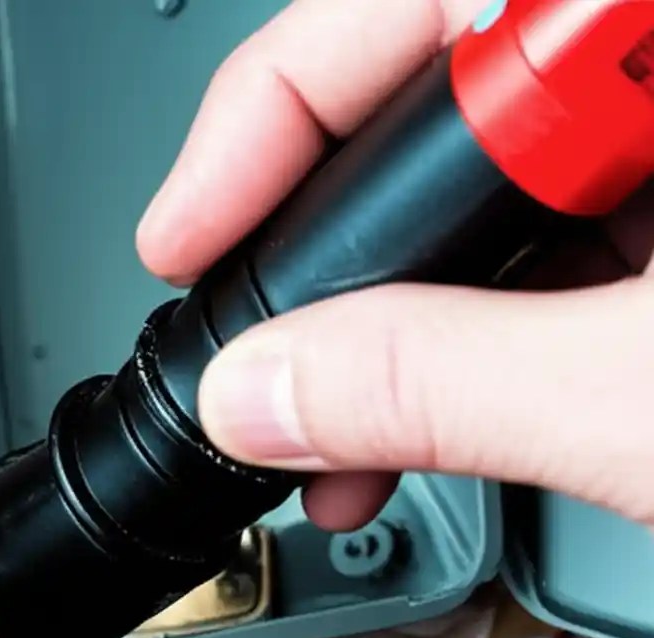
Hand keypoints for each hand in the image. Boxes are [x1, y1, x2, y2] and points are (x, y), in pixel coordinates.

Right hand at [138, 0, 653, 529]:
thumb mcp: (639, 402)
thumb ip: (437, 383)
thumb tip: (262, 389)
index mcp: (645, 38)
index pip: (399, 14)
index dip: (263, 120)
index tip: (187, 236)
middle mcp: (649, 72)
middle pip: (422, 105)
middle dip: (323, 249)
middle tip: (246, 336)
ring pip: (479, 192)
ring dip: (392, 323)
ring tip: (336, 437)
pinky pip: (548, 242)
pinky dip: (477, 338)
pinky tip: (430, 423)